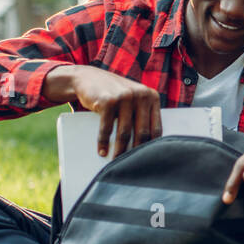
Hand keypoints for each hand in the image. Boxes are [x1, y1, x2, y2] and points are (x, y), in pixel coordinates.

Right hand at [43, 64, 162, 157]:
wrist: (87, 78)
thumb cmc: (113, 94)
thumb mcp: (133, 99)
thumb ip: (143, 113)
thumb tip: (150, 146)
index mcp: (151, 97)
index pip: (156, 128)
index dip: (152, 147)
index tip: (147, 160)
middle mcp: (141, 95)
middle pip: (142, 132)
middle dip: (135, 152)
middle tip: (130, 165)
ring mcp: (124, 97)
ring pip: (125, 133)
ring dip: (119, 150)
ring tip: (115, 161)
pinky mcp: (107, 101)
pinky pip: (107, 128)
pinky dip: (103, 142)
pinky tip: (101, 151)